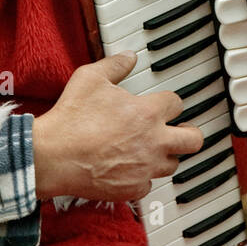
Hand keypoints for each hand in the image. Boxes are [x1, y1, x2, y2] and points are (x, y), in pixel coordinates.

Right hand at [32, 51, 203, 202]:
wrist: (53, 157)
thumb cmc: (71, 118)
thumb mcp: (90, 78)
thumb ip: (115, 65)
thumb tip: (129, 56)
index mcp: (148, 113)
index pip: (177, 104)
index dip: (170, 102)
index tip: (164, 105)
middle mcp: (154, 141)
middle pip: (193, 140)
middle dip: (190, 134)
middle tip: (180, 131)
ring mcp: (145, 168)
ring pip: (173, 165)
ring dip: (165, 156)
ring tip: (151, 150)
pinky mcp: (133, 189)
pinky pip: (148, 185)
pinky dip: (141, 178)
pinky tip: (129, 170)